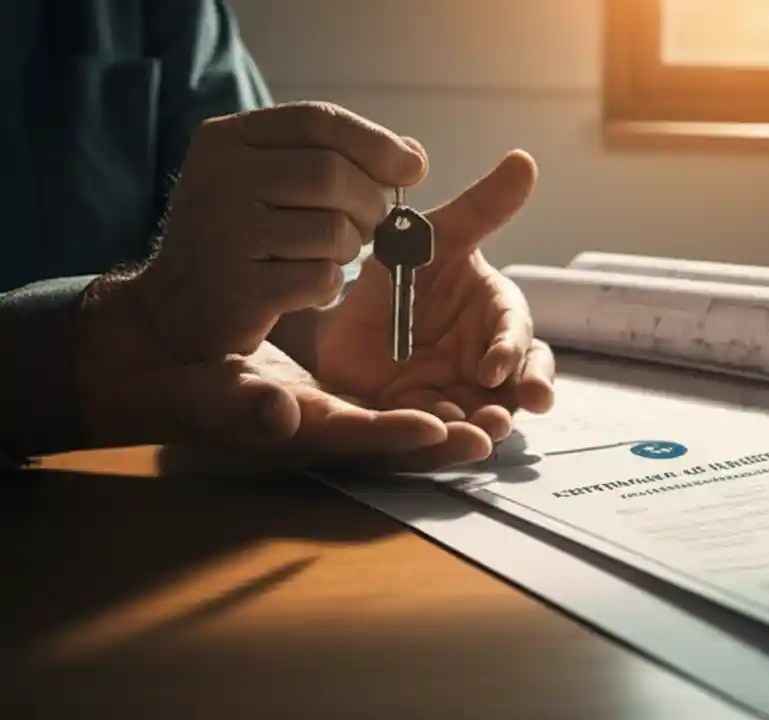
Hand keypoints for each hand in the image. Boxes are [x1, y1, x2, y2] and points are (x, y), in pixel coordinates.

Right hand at [74, 276, 481, 466]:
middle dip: (448, 444)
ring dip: (456, 431)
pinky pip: (405, 414)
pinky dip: (442, 410)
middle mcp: (337, 440)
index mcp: (306, 433)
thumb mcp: (218, 391)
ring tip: (502, 420)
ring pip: (412, 435)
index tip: (436, 426)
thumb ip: (250, 404)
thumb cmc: (200, 387)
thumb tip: (279, 418)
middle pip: (401, 449)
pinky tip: (478, 396)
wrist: (190, 382)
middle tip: (493, 432)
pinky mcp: (355, 414)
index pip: (358, 439)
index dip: (397, 435)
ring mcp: (349, 430)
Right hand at [132, 101, 426, 359]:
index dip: (376, 142)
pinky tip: (302, 288)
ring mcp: (224, 232)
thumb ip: (335, 160)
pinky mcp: (239, 288)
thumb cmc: (240, 239)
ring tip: (324, 257)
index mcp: (227, 139)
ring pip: (333, 230)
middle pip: (333, 175)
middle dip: (370, 204)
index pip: (318, 121)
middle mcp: (219, 176)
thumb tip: (414, 157)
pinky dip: (326, 285)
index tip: (414, 167)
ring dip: (348, 250)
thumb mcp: (271, 182)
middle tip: (370, 227)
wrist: (173, 309)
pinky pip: (321, 278)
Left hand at [313, 150, 554, 461]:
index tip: (496, 365)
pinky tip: (438, 441)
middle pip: (516, 388)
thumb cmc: (404, 267)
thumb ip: (482, 206)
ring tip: (478, 435)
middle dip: (517, 401)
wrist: (345, 304)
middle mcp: (488, 362)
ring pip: (484, 417)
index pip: (518, 338)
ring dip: (484, 428)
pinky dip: (442, 443)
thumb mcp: (436, 235)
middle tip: (511, 413)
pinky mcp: (423, 419)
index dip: (512, 353)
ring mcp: (460, 393)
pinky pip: (438, 437)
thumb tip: (525, 160)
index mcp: (498, 319)